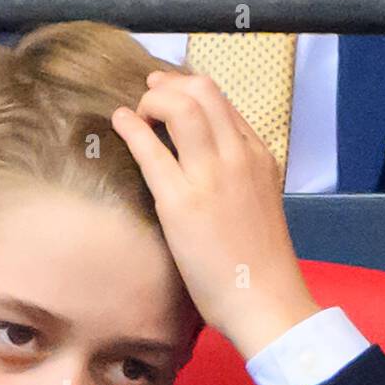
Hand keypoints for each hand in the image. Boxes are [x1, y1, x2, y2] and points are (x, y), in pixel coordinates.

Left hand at [111, 69, 318, 360]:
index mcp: (259, 156)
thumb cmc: (258, 264)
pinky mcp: (182, 202)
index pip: (222, 102)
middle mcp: (238, 156)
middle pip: (202, 90)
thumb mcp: (260, 203)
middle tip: (148, 97)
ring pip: (180, 107)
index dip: (189, 88)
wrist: (265, 299)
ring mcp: (210, 176)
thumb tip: (209, 168)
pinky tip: (119, 122)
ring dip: (151, 100)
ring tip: (137, 114)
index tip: (169, 91)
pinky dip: (132, 127)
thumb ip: (239, 177)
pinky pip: (151, 150)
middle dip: (168, 85)